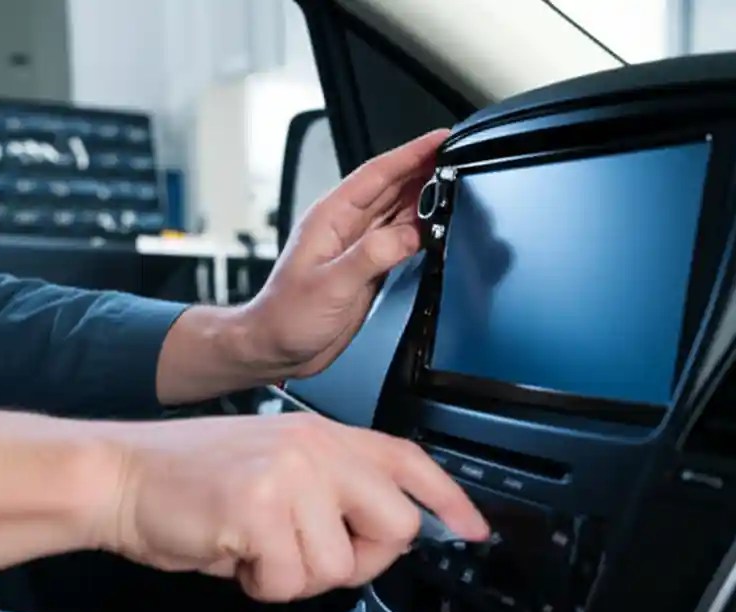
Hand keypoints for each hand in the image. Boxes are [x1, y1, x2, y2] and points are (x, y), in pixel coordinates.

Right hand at [100, 412, 488, 600]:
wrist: (118, 475)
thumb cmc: (190, 479)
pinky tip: (237, 554)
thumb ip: (329, 491)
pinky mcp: (260, 508)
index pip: (408, 460)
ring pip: (342, 566)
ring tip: (258, 547)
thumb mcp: (273, 465)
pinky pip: (291, 580)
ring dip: (298, 575)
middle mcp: (315, 448)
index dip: (450, 499)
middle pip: (396, 525)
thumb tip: (378, 538)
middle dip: (362, 558)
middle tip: (312, 553)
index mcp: (322, 435)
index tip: (475, 529)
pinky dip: (263, 584)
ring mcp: (291, 474)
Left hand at [240, 129, 448, 378]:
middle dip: (426, 169)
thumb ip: (372, 255)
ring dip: (427, 197)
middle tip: (460, 157)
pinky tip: (437, 229)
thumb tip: (410, 234)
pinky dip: (422, 230)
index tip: (440, 140)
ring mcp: (357, 246)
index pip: (377, 174)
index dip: (411, 154)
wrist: (276, 348)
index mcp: (332, 217)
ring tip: (458, 185)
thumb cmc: (287, 316)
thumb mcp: (331, 284)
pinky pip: (400, 240)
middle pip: (392, 187)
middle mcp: (346, 227)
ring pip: (399, 211)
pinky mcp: (367, 269)